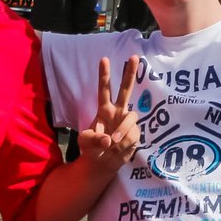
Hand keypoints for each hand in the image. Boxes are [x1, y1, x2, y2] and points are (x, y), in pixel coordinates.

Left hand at [74, 56, 142, 171]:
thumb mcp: (85, 142)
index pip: (104, 90)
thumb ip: (93, 138)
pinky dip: (124, 144)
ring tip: (112, 143)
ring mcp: (127, 122)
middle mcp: (118, 111)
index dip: (104, 75)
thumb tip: (108, 139)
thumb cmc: (92, 148)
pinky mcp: (135, 133)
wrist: (102, 164)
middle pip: (126, 89)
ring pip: (131, 116)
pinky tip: (118, 149)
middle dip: (130, 73)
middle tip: (134, 57)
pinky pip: (132, 135)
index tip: (104, 59)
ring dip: (122, 130)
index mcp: (103, 109)